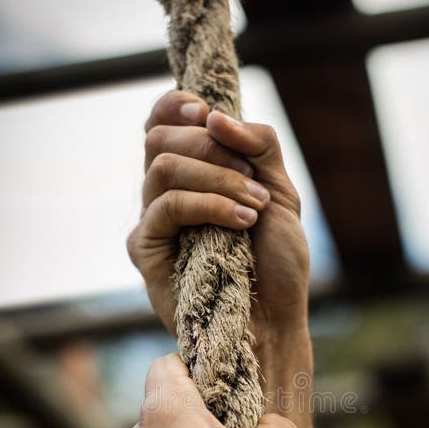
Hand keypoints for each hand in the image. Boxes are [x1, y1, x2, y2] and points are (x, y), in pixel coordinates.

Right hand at [127, 91, 309, 350]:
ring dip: (218, 177)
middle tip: (252, 179)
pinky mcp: (147, 251)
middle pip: (159, 138)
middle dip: (212, 146)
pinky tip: (242, 221)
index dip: (178, 106)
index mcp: (191, 175)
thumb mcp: (281, 191)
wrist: (274, 321)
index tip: (209, 114)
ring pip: (162, 166)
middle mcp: (164, 194)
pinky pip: (166, 207)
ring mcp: (152, 222)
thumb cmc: (277, 263)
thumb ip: (258, 144)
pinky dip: (210, 204)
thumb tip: (213, 116)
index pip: (162, 123)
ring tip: (256, 206)